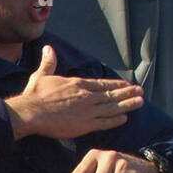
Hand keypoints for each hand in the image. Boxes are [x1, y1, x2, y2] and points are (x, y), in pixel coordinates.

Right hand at [4, 45, 144, 140]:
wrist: (31, 112)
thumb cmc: (35, 95)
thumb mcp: (42, 75)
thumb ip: (49, 63)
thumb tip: (48, 48)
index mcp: (78, 84)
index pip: (102, 84)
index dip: (115, 84)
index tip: (126, 84)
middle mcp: (86, 96)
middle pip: (111, 94)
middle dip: (127, 92)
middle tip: (140, 91)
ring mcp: (87, 111)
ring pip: (112, 107)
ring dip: (127, 104)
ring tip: (140, 101)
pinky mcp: (85, 124)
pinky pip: (104, 122)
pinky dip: (115, 120)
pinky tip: (124, 118)